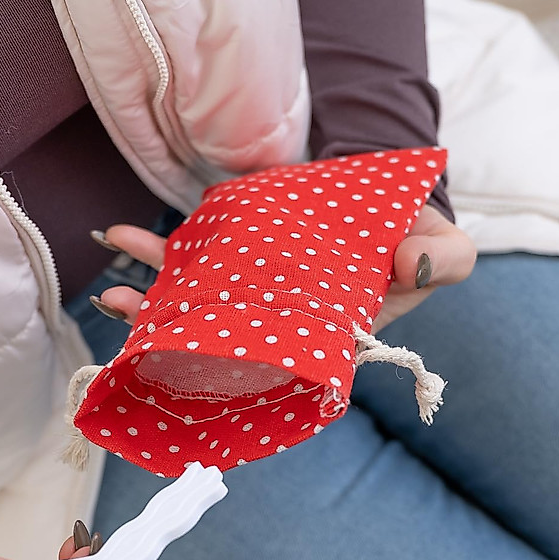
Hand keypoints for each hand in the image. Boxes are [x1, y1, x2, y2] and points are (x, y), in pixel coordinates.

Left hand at [91, 203, 475, 332]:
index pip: (280, 361)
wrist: (389, 193)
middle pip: (222, 338)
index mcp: (328, 332)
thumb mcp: (447, 245)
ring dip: (153, 296)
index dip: (236, 366)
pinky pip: (196, 255)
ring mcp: (258, 285)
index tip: (194, 354)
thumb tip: (409, 264)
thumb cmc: (417, 234)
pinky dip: (160, 250)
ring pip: (200, 300)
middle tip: (131, 320)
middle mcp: (283, 319)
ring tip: (112, 294)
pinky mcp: (243, 249)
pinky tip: (124, 238)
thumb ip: (443, 258)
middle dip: (173, 333)